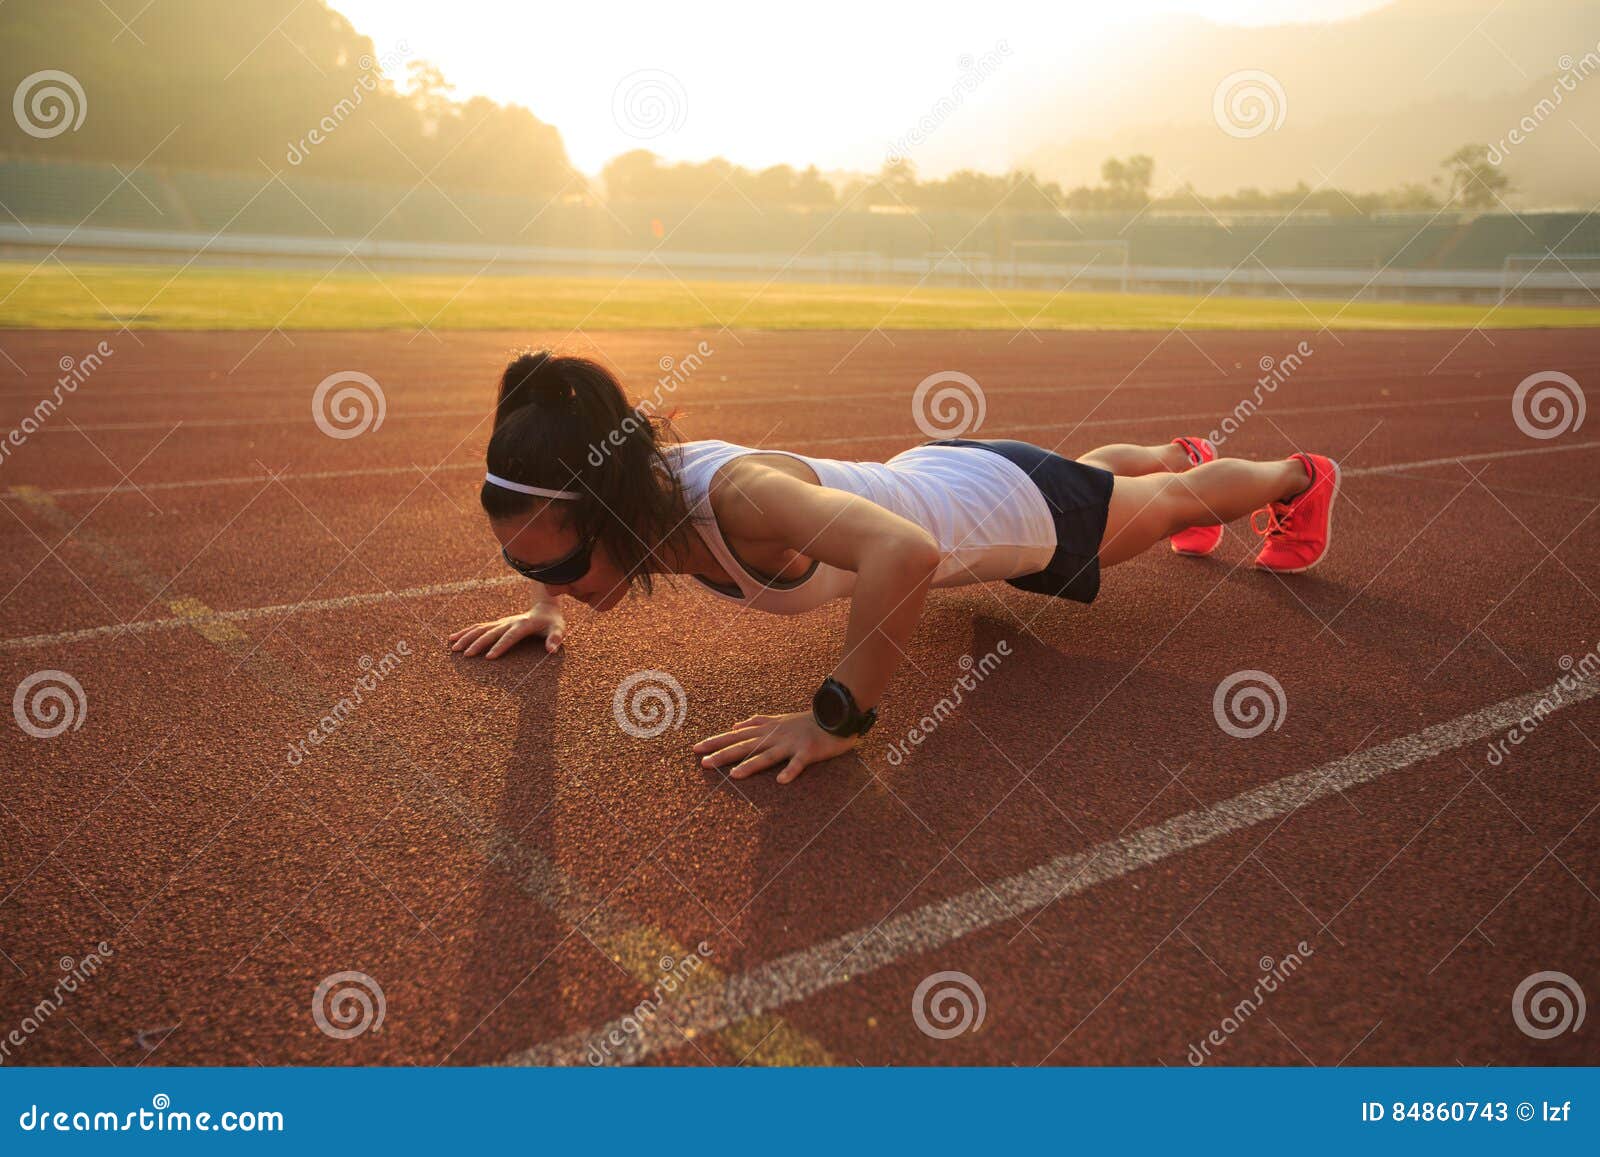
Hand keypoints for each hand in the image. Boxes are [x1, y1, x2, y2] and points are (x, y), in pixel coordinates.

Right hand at [448, 604, 564, 657]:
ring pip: (480, 628)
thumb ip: (556, 639)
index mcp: (524, 625)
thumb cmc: (553, 623)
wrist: (545, 608)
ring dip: (466, 637)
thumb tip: (552, 650)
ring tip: (453, 647)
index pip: (510, 636)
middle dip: (478, 643)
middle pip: (491, 632)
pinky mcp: (496, 624)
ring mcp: (501, 622)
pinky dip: (465, 632)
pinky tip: (452, 638)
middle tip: (466, 655)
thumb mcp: (559, 630)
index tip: (489, 657)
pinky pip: (478, 627)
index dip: (500, 646)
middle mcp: (509, 622)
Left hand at [693, 710, 859, 784]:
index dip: (716, 742)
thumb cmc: (807, 721)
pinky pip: (798, 763)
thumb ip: (757, 722)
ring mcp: (791, 743)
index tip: (696, 749)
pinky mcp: (809, 751)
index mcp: (767, 729)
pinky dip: (790, 771)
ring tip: (734, 775)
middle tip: (703, 763)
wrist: (835, 715)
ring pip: (768, 755)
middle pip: (745, 745)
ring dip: (751, 765)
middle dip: (723, 754)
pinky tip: (781, 781)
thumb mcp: (778, 719)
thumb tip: (735, 726)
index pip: (736, 736)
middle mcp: (775, 736)